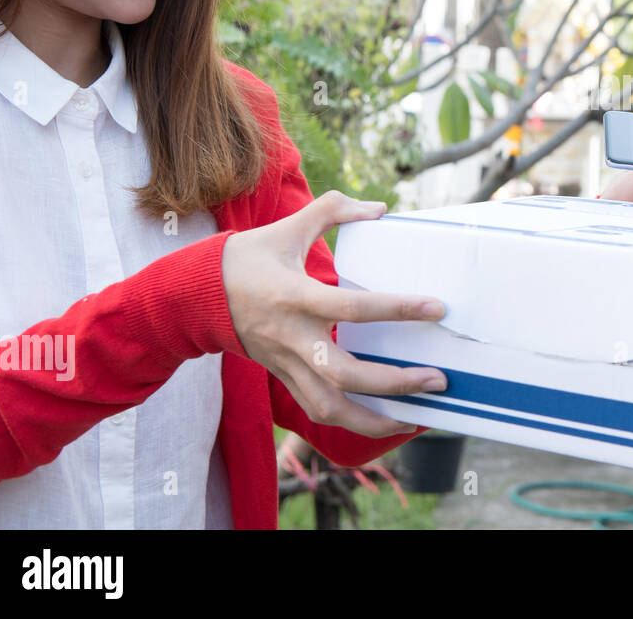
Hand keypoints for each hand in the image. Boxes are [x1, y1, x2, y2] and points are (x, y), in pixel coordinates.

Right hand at [222, 190, 447, 437]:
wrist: (194, 297)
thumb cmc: (246, 258)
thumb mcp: (288, 227)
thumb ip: (333, 210)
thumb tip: (378, 209)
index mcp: (294, 296)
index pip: (352, 307)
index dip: (397, 308)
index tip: (436, 308)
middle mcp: (291, 337)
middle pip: (345, 373)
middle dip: (395, 382)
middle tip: (438, 378)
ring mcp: (286, 364)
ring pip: (329, 408)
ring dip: (375, 420)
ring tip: (416, 418)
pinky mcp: (283, 379)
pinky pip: (320, 411)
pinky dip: (354, 422)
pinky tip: (386, 421)